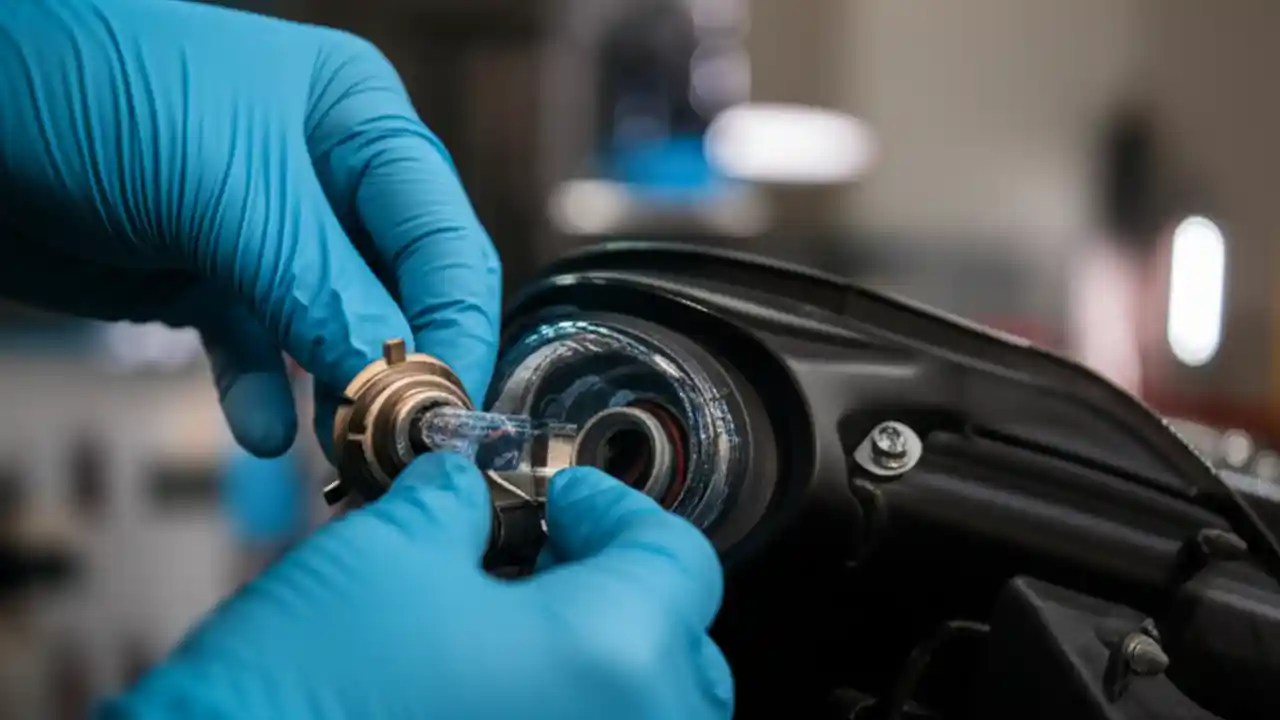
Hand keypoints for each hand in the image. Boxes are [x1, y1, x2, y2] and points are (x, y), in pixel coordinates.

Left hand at [0, 0, 499, 454]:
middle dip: (399, 368)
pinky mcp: (211, 279)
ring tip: (340, 451)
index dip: (458, 322)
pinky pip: (257, 350)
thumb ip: (322, 290)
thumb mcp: (229, 193)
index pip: (443, 237)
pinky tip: (258, 427)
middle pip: (400, 290)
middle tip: (400, 442)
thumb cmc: (91, 89)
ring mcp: (270, 233)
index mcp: (360, 123)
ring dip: (338, 395)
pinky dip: (261, 393)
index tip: (452, 403)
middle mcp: (328, 178)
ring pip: (335, 331)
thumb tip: (399, 385)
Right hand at [100, 455, 734, 719]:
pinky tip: (484, 681)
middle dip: (607, 578)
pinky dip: (562, 705)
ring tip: (500, 615)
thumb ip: (458, 501)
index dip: (612, 505)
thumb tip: (471, 487)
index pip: (677, 557)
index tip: (558, 489)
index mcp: (621, 655)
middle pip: (674, 637)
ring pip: (641, 705)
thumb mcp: (388, 551)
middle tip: (533, 547)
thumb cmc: (298, 694)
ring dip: (590, 647)